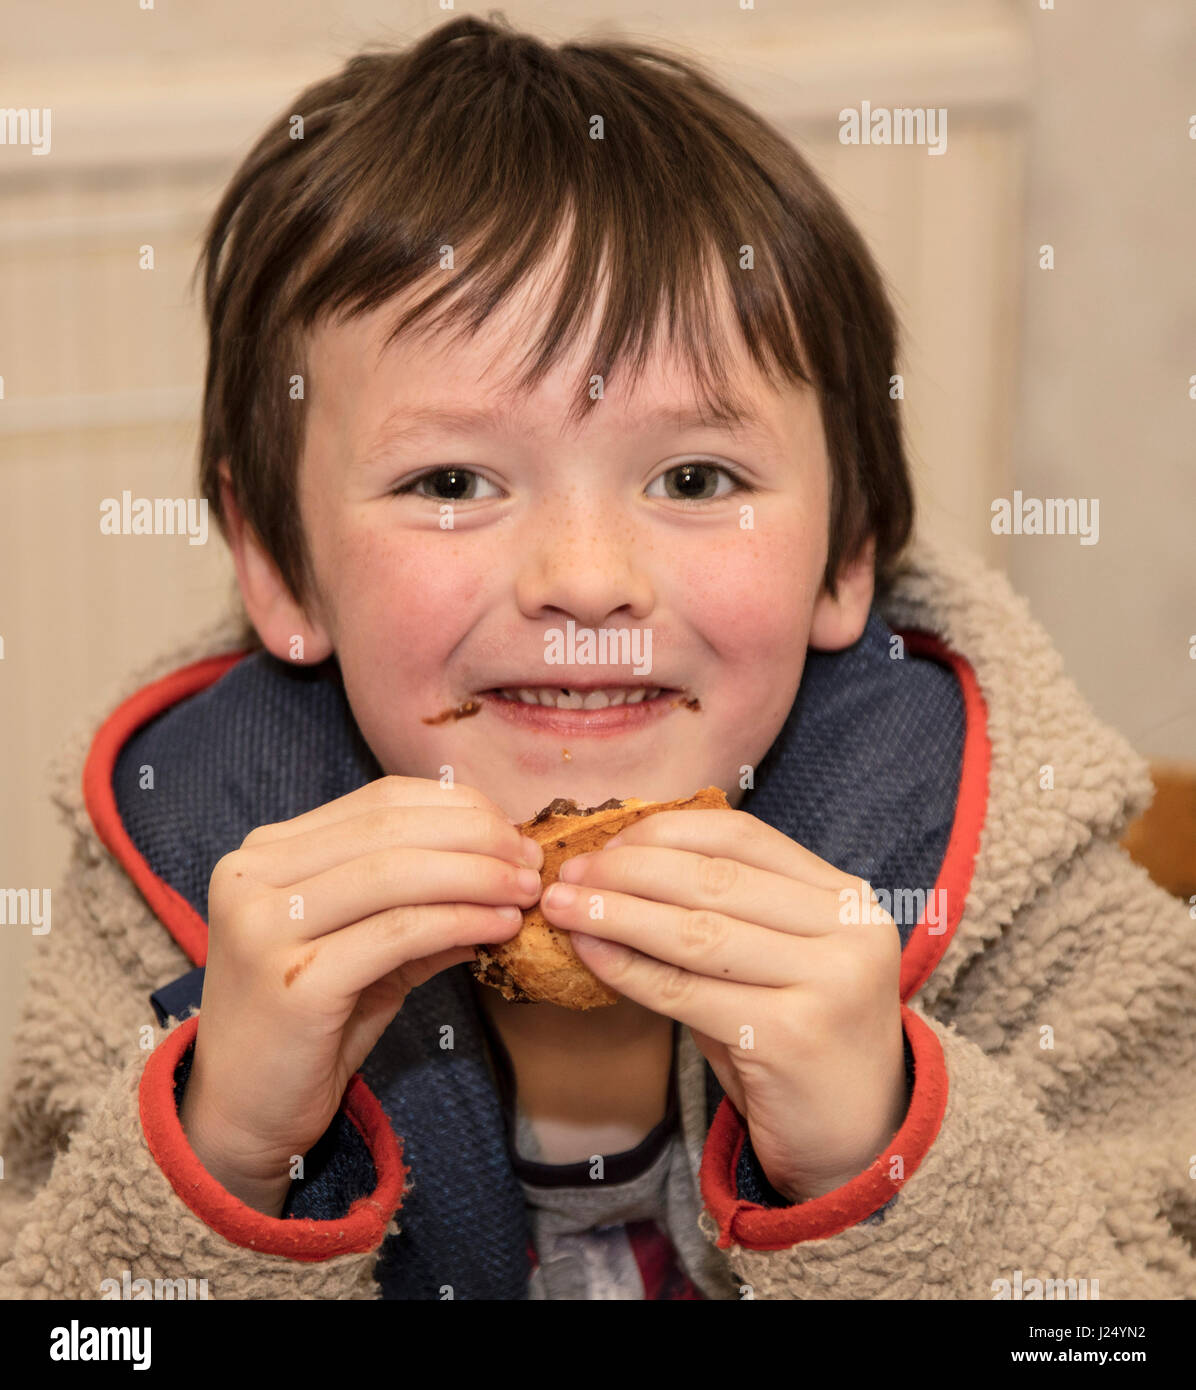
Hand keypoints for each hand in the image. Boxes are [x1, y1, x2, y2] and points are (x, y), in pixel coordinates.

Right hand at [180, 776, 541, 1214]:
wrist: (243, 1113)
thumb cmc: (309, 1024)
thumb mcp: (364, 946)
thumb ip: (420, 902)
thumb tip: (507, 869)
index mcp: (266, 852)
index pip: (380, 800)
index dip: (458, 808)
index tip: (512, 832)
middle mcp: (252, 875)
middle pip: (390, 828)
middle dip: (477, 838)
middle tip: (531, 861)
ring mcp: (265, 926)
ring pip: (396, 873)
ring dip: (477, 876)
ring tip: (525, 892)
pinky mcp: (292, 980)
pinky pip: (398, 932)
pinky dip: (460, 921)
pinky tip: (499, 928)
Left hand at [540, 808, 909, 1202]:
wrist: (857, 1138)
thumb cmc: (797, 1035)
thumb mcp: (776, 959)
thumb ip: (721, 911)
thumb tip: (616, 868)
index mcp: (845, 897)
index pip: (742, 836)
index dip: (666, 832)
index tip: (606, 842)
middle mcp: (847, 932)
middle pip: (715, 879)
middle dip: (629, 870)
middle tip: (571, 872)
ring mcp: (826, 984)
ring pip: (696, 931)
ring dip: (616, 913)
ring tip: (564, 905)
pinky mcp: (790, 1037)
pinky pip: (686, 992)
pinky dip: (629, 968)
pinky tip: (590, 953)